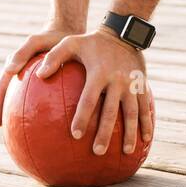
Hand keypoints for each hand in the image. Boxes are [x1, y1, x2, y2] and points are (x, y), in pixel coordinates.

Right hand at [0, 18, 83, 127]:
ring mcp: (32, 79)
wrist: (67, 31)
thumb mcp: (34, 41)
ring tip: (28, 134)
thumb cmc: (50, 36)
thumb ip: (21, 53)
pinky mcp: (47, 82)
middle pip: (11, 98)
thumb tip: (8, 71)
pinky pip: (43, 98)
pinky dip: (43, 110)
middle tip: (9, 134)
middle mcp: (21, 74)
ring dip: (23, 114)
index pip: (2, 89)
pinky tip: (55, 124)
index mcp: (14, 67)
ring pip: (25, 100)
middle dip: (8, 115)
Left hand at [37, 27, 153, 155]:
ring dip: (130, 133)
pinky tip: (146, 138)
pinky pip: (145, 107)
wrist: (123, 34)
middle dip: (105, 132)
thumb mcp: (71, 43)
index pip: (89, 99)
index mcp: (98, 73)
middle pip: (111, 111)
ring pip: (131, 112)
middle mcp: (116, 81)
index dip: (82, 117)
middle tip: (97, 151)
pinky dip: (146, 122)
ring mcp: (131, 84)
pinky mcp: (141, 86)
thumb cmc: (91, 42)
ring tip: (126, 152)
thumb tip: (39, 74)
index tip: (75, 134)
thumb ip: (54, 57)